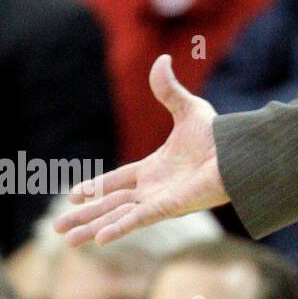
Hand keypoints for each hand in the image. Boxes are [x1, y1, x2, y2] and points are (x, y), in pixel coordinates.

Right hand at [53, 54, 229, 246]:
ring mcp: (161, 200)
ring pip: (118, 215)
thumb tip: (161, 59)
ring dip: (92, 226)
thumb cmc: (219, 135)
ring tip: (67, 239)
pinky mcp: (170, 208)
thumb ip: (169, 90)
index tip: (73, 195)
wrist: (239, 151)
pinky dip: (119, 227)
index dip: (96, 187)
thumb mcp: (189, 109)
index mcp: (155, 168)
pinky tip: (100, 239)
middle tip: (57, 227)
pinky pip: (139, 220)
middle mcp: (155, 188)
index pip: (118, 180)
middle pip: (111, 203)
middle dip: (85, 214)